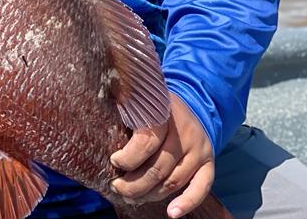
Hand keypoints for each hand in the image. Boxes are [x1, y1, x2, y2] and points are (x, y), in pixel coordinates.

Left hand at [109, 93, 214, 217]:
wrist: (189, 104)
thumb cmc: (154, 106)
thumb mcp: (139, 99)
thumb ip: (124, 110)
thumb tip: (97, 131)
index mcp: (165, 112)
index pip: (147, 142)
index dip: (128, 157)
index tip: (113, 161)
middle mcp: (185, 131)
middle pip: (158, 168)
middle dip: (133, 184)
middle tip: (117, 187)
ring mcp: (199, 148)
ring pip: (173, 181)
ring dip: (149, 194)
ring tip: (130, 197)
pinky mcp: (209, 162)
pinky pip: (201, 188)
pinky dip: (187, 203)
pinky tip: (171, 213)